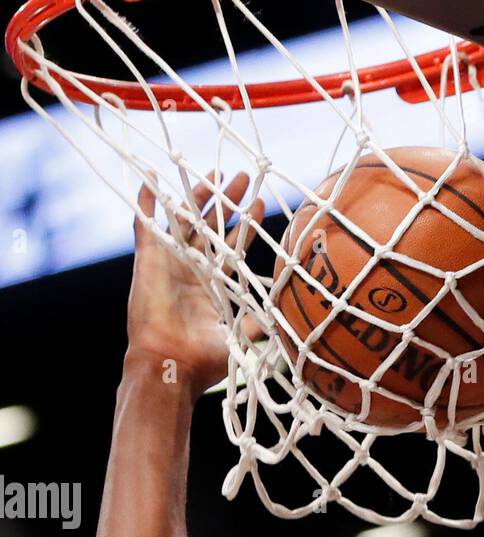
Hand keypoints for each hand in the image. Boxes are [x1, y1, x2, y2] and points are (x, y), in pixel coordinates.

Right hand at [126, 172, 264, 397]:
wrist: (173, 363)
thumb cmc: (205, 358)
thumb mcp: (240, 337)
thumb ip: (258, 323)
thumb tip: (285, 322)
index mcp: (213, 284)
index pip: (231, 246)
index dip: (244, 225)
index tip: (260, 204)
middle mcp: (192, 269)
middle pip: (210, 225)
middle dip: (226, 201)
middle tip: (241, 177)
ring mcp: (170, 261)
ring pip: (184, 218)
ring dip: (196, 195)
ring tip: (214, 173)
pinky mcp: (149, 259)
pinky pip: (145, 223)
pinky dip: (146, 200)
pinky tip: (150, 176)